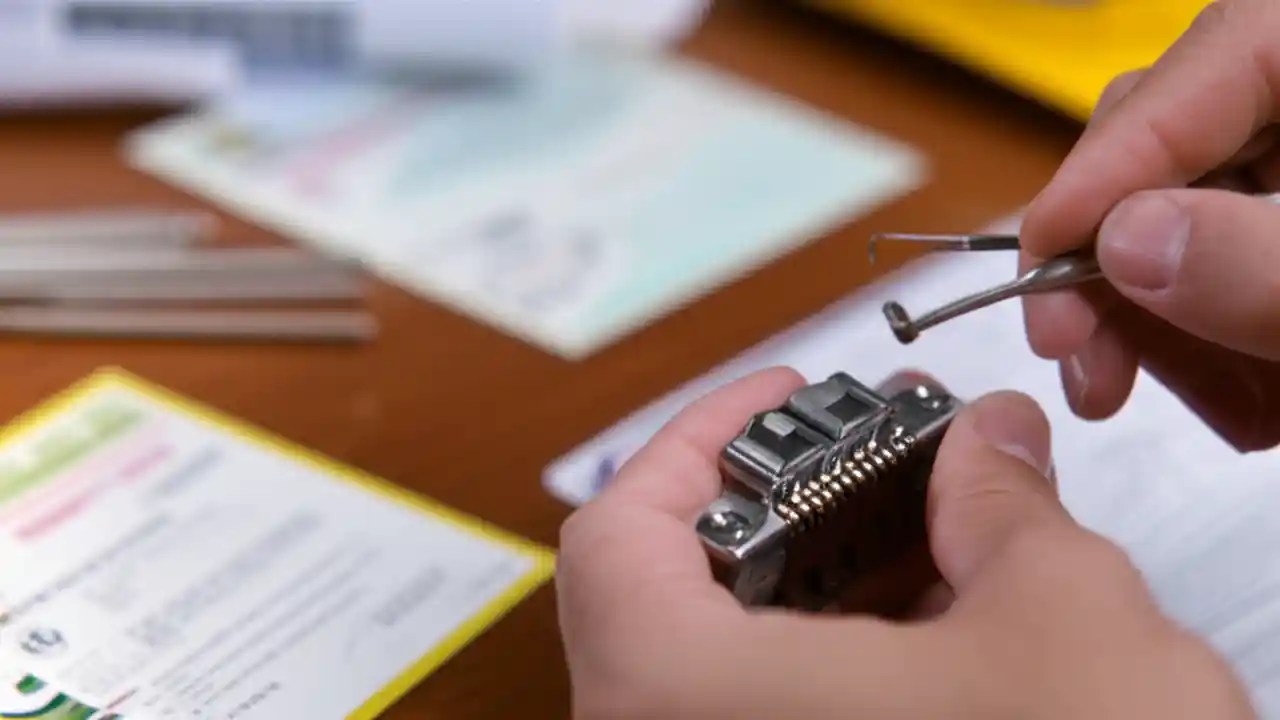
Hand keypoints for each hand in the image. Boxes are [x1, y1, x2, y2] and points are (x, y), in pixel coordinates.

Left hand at [555, 368, 1253, 718]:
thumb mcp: (1061, 617)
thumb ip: (1006, 505)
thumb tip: (989, 446)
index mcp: (684, 700)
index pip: (616, 533)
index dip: (697, 442)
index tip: (780, 400)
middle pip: (678, 596)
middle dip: (791, 514)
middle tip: (869, 461)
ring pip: (735, 669)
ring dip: (829, 589)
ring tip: (927, 532)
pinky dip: (842, 667)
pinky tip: (939, 629)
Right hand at [1020, 0, 1279, 450]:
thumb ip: (1264, 263)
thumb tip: (1123, 243)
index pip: (1188, 80)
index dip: (1098, 177)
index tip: (1037, 270)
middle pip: (1164, 154)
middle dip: (1116, 274)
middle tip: (1086, 368)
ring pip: (1172, 221)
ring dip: (1159, 327)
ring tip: (1194, 406)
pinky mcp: (1273, 233)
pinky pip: (1209, 265)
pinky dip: (1209, 341)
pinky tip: (1242, 399)